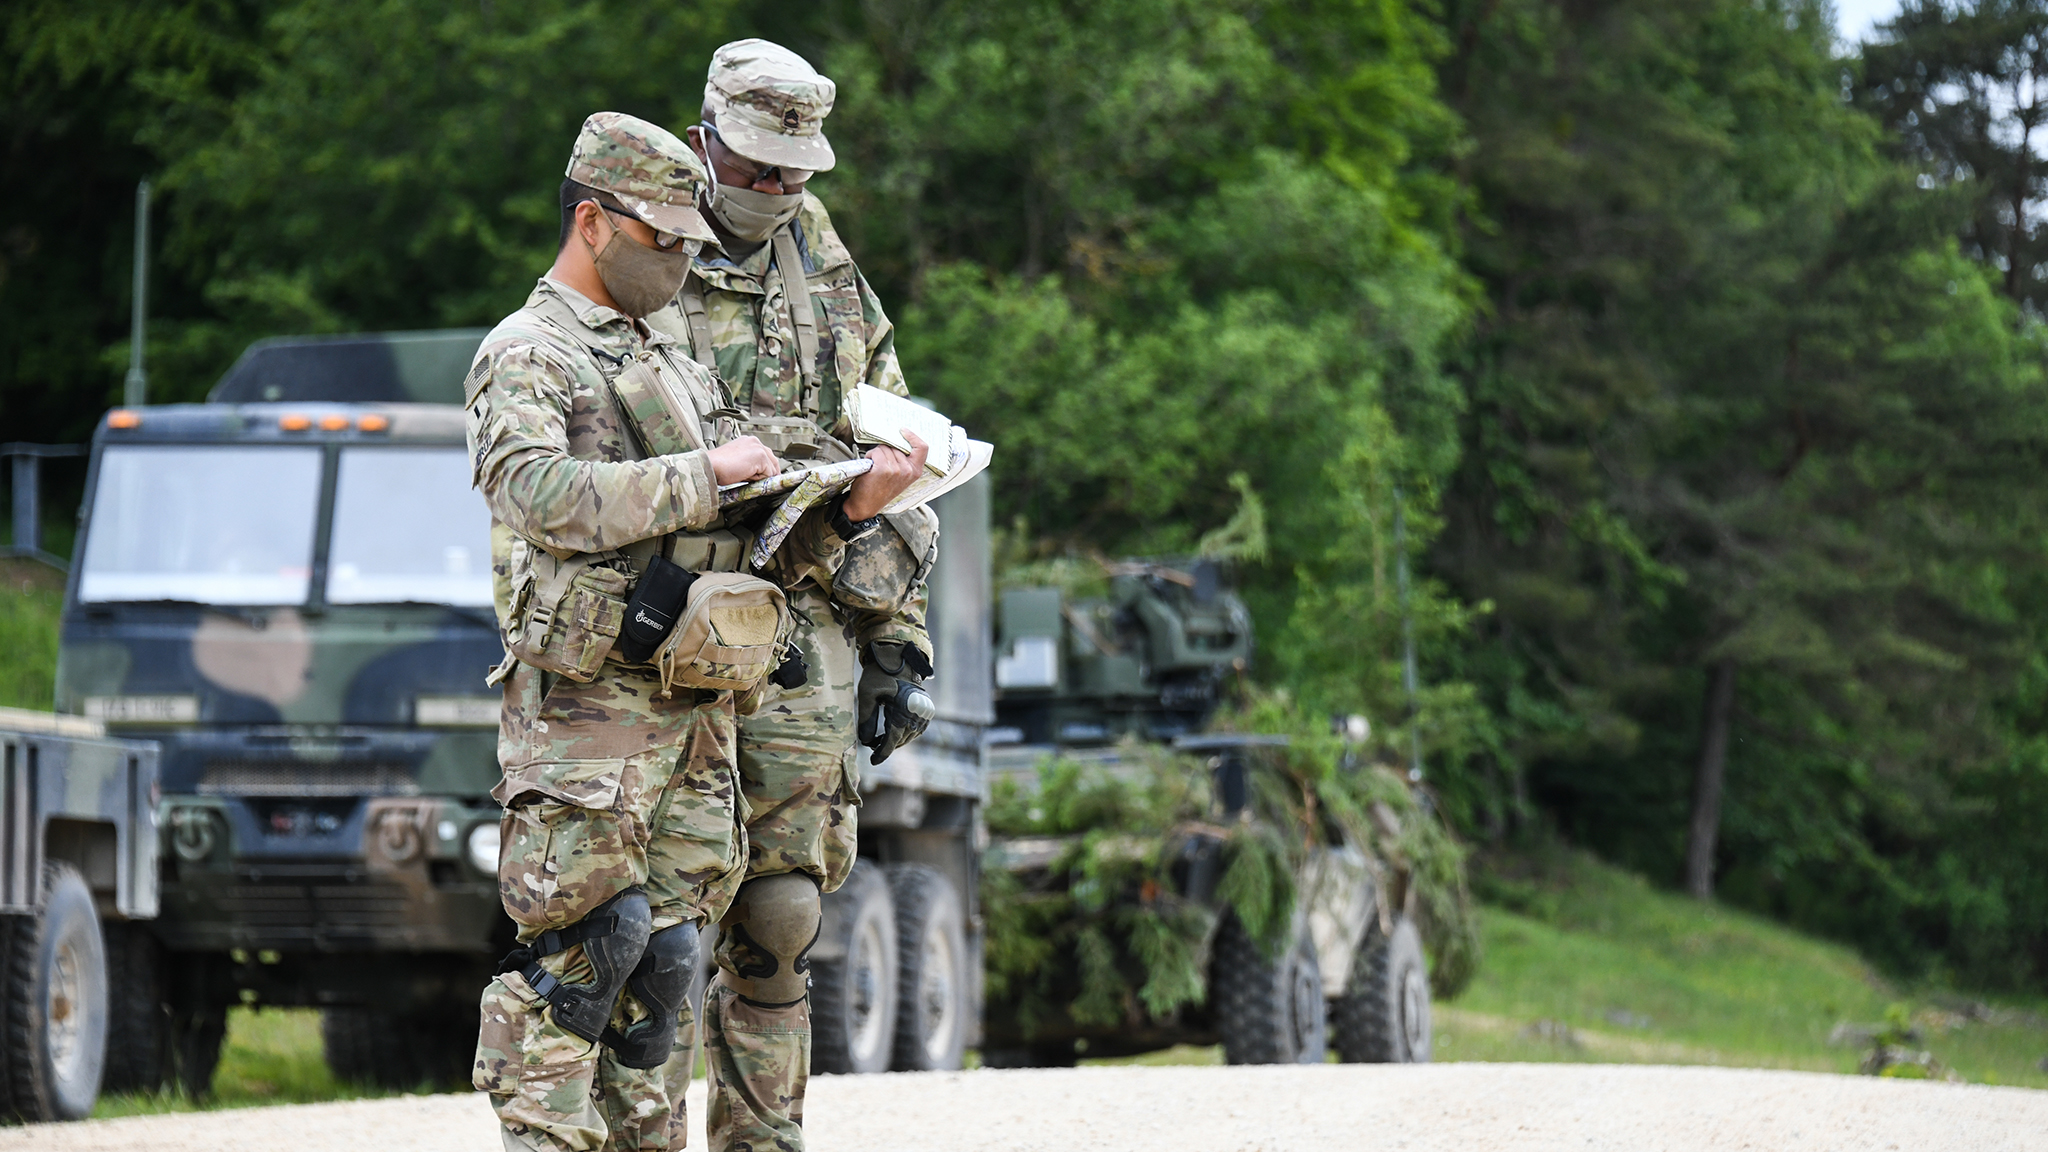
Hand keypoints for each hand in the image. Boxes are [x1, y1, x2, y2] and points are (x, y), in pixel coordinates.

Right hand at [707, 436, 779, 484]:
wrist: (710, 466)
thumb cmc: (718, 467)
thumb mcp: (738, 462)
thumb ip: (751, 464)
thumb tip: (762, 475)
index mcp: (748, 441)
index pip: (766, 455)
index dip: (765, 468)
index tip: (761, 477)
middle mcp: (755, 441)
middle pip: (773, 460)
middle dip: (768, 473)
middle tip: (759, 482)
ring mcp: (758, 448)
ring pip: (771, 468)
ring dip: (761, 476)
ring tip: (745, 476)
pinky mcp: (760, 456)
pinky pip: (768, 473)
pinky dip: (759, 479)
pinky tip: (745, 476)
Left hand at [841, 429, 928, 519]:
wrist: (865, 506)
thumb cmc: (880, 491)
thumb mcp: (900, 477)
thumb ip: (904, 461)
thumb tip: (897, 441)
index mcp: (915, 471)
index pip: (922, 448)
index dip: (913, 436)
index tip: (903, 431)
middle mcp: (907, 470)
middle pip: (896, 445)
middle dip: (885, 449)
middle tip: (880, 462)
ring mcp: (895, 470)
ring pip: (884, 448)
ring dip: (876, 454)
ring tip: (874, 467)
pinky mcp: (882, 469)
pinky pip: (876, 452)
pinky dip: (870, 456)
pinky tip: (869, 466)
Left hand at [857, 644, 935, 764]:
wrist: (899, 659)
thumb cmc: (879, 675)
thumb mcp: (866, 694)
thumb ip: (866, 719)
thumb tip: (866, 741)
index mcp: (901, 710)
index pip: (892, 740)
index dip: (882, 753)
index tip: (873, 761)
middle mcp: (916, 713)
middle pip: (901, 739)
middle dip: (886, 746)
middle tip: (872, 747)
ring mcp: (924, 712)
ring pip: (910, 736)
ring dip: (897, 741)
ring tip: (881, 740)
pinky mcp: (927, 710)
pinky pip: (918, 729)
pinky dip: (907, 733)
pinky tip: (895, 732)